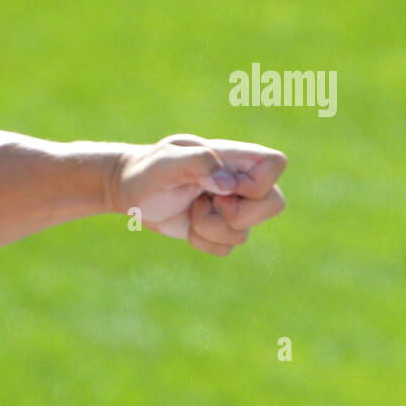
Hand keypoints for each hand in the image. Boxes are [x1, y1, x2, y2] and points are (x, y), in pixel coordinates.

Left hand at [114, 133, 287, 254]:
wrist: (129, 192)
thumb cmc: (146, 171)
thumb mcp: (165, 161)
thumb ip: (198, 163)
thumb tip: (229, 185)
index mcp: (235, 157)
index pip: (276, 164)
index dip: (256, 183)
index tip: (223, 186)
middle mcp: (240, 182)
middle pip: (275, 205)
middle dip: (235, 215)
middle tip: (204, 202)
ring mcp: (232, 208)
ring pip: (244, 234)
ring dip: (208, 228)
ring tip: (189, 209)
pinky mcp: (219, 230)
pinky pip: (226, 249)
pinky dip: (202, 241)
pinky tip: (187, 224)